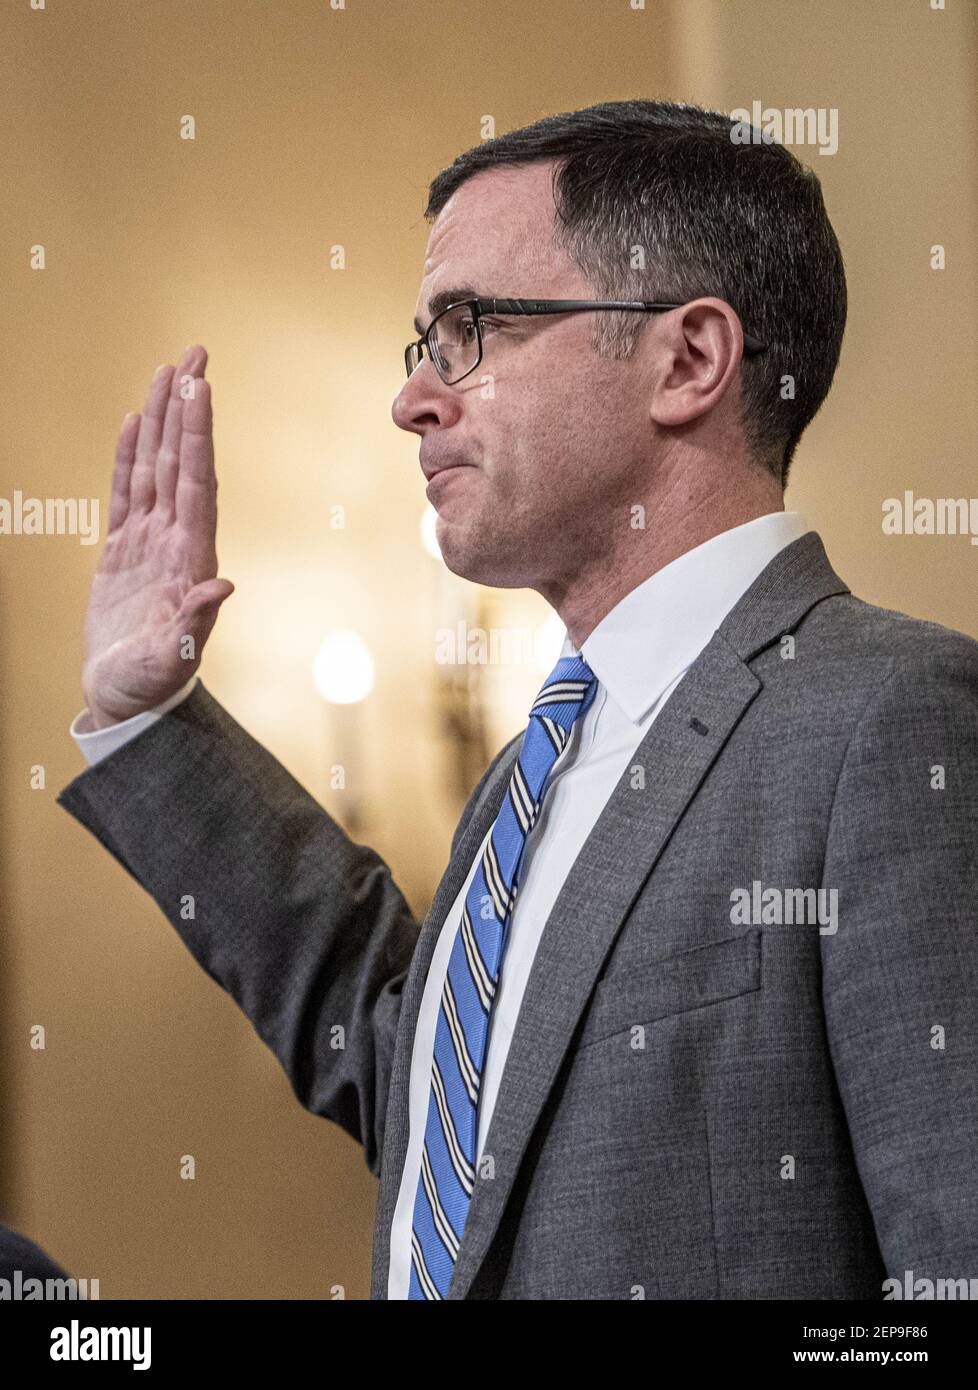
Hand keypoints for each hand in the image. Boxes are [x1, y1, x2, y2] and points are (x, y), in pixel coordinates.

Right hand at [81, 345, 234, 727]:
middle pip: (182, 460)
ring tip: (167, 371)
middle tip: (194, 353)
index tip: (200, 389)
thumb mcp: (175, 655)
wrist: (128, 699)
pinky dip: (129, 456)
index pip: (197, 483)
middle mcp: (177, 540)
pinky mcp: (124, 550)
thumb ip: (195, 619)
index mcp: (192, 557)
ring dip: (163, 420)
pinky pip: (126, 491)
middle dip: (187, 408)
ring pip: (156, 466)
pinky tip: (136, 423)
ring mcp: (151, 542)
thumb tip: (222, 583)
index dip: (197, 435)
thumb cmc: (153, 682)